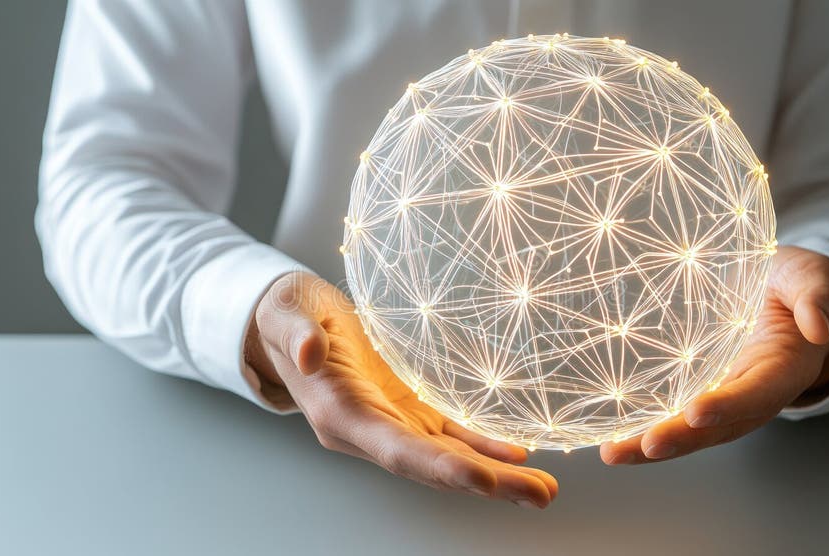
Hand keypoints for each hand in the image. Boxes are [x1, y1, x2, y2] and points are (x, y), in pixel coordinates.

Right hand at [245, 272, 558, 507]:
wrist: (294, 321)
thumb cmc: (288, 315)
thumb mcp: (285, 313)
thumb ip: (297, 333)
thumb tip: (310, 353)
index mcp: (339, 414)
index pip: (395, 449)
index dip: (439, 467)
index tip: (484, 480)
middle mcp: (369, 430)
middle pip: (433, 465)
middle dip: (487, 484)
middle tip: (541, 495)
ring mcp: (391, 423)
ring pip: (448, 456)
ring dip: (497, 475)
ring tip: (543, 489)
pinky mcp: (407, 409)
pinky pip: (451, 433)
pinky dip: (485, 446)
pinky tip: (518, 454)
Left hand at [600, 246, 828, 464]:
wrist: (787, 293)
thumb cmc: (797, 283)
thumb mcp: (814, 277)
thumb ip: (817, 295)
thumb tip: (817, 325)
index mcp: (784, 368)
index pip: (757, 392)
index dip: (730, 405)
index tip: (698, 412)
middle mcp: (753, 392)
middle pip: (718, 425)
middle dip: (681, 438)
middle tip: (646, 445)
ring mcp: (724, 395)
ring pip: (691, 430)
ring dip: (652, 445)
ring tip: (615, 453)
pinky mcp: (701, 388)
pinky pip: (674, 414)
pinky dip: (643, 430)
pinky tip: (613, 439)